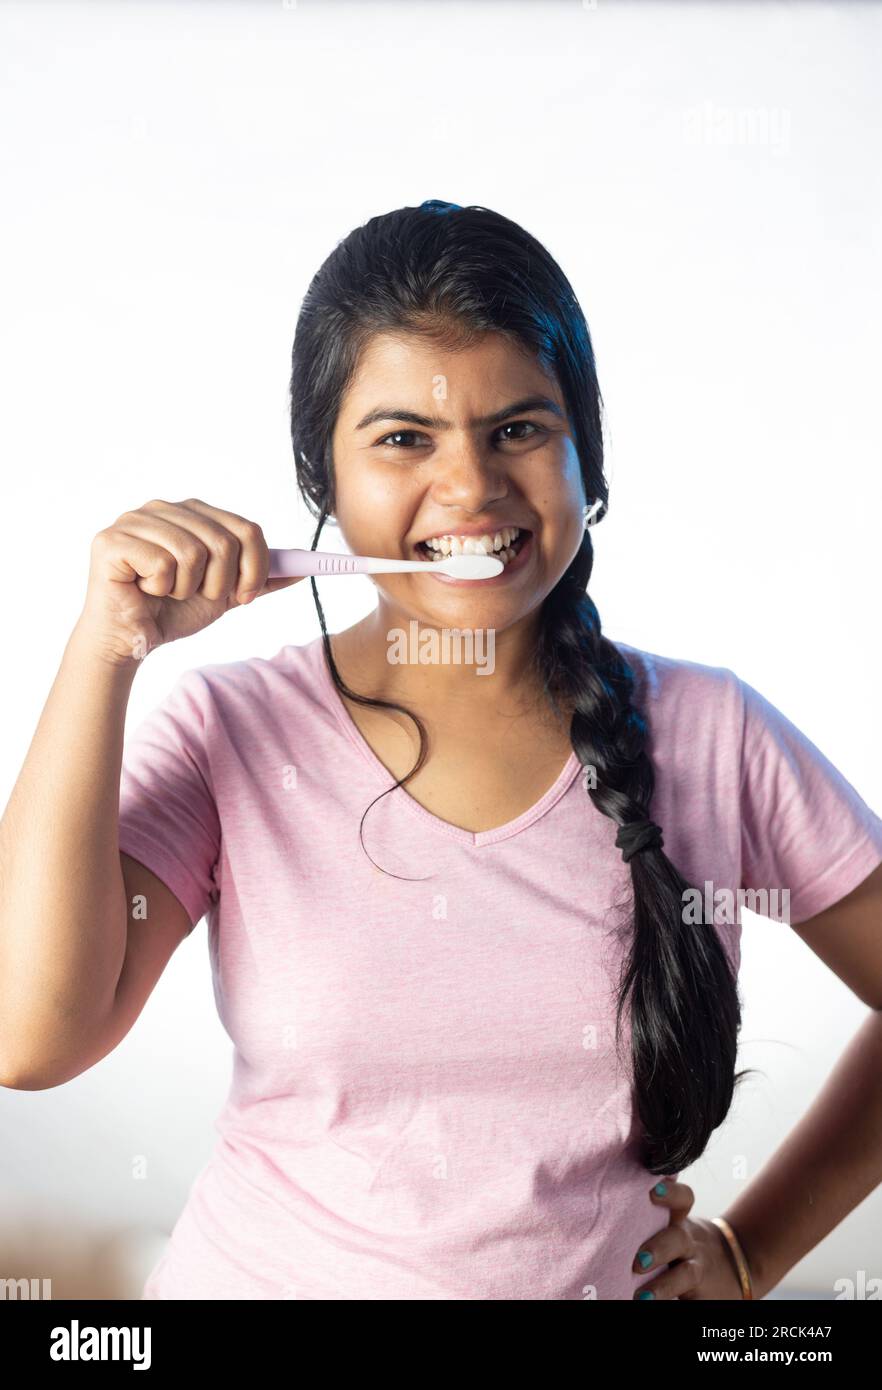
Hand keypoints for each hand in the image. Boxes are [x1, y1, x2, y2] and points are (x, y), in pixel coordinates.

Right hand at [77, 497, 302, 666]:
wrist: (131, 641)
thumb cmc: (172, 612)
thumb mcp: (224, 595)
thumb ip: (259, 579)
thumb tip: (303, 569)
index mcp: (193, 513)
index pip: (247, 528)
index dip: (254, 568)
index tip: (243, 594)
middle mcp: (164, 508)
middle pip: (223, 541)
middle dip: (218, 583)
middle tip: (196, 595)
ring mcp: (135, 520)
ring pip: (192, 552)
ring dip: (186, 587)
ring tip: (166, 591)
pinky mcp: (112, 540)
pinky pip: (161, 563)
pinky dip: (159, 587)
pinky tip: (143, 589)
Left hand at [632, 1180, 745, 1299]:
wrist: (727, 1268)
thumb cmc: (677, 1241)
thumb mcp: (670, 1222)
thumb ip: (646, 1213)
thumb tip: (599, 1200)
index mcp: (679, 1219)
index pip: (682, 1199)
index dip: (671, 1192)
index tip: (652, 1190)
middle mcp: (689, 1241)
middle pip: (678, 1238)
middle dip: (659, 1247)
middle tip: (636, 1260)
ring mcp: (696, 1268)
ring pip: (686, 1273)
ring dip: (664, 1284)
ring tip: (641, 1297)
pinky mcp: (701, 1293)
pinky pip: (691, 1298)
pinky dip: (673, 1301)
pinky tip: (650, 1304)